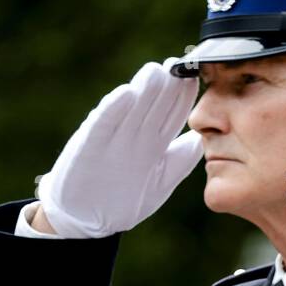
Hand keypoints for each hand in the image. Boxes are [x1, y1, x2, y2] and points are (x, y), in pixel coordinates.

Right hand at [36, 59, 202, 237]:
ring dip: (143, 90)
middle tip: (178, 65)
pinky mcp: (89, 146)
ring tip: (155, 71)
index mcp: (153, 143)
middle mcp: (133, 137)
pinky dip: (113, 110)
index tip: (197, 77)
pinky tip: (124, 94)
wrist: (85, 220)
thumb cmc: (122, 201)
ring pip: (131, 110)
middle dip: (166, 86)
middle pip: (154, 106)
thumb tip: (200, 140)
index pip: (173, 113)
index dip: (184, 95)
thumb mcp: (158, 184)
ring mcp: (111, 140)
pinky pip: (103, 126)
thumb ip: (179, 163)